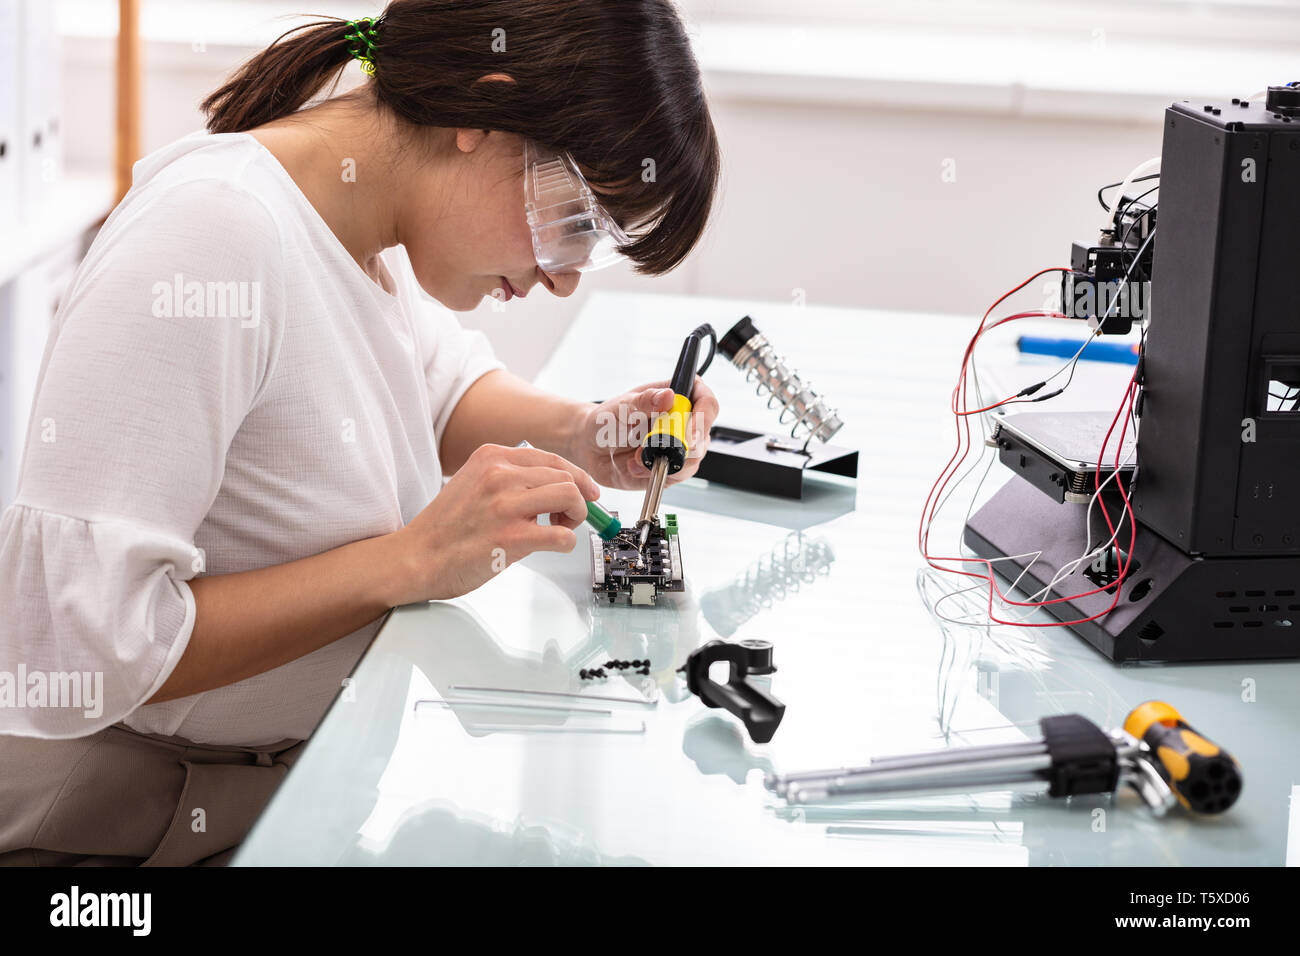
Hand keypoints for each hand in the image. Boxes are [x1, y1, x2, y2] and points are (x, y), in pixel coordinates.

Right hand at [390, 443, 599, 602]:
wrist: (414, 558)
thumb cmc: (444, 529)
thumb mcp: (472, 483)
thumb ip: (507, 478)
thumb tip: (552, 487)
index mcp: (490, 457)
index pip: (550, 458)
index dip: (577, 476)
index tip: (588, 491)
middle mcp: (499, 474)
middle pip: (565, 477)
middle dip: (576, 500)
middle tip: (566, 519)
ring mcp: (506, 504)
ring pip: (570, 497)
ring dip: (574, 517)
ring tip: (557, 530)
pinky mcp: (511, 536)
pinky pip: (562, 535)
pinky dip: (566, 542)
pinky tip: (550, 546)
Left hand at [570, 377, 720, 489]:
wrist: (591, 446)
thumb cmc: (608, 419)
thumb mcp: (623, 406)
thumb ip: (645, 401)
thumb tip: (668, 396)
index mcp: (678, 398)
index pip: (706, 402)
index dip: (704, 415)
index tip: (692, 429)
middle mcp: (684, 423)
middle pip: (704, 435)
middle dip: (683, 446)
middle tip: (657, 446)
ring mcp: (679, 448)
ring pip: (693, 460)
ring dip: (666, 462)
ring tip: (638, 457)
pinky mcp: (670, 469)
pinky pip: (676, 476)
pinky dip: (656, 474)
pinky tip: (636, 467)